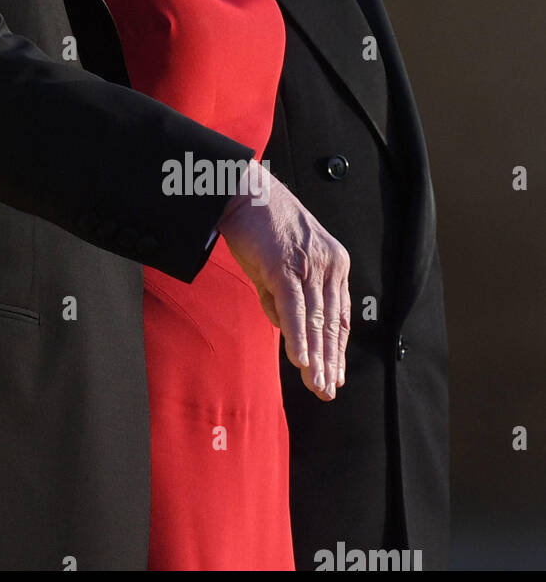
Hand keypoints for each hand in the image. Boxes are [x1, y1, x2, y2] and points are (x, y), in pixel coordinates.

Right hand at [218, 161, 349, 400]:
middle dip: (329, 360)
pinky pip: (295, 308)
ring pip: (316, 320)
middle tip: (327, 390)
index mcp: (333, 262)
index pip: (339, 314)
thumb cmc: (258, 223)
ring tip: (316, 384)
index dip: (337, 347)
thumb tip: (288, 327)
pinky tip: (301, 359)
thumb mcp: (279, 261)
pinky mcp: (285, 265)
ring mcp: (309, 265)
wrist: (242, 191)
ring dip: (316, 357)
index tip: (334, 373)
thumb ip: (284, 295)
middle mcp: (328, 264)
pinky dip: (299, 336)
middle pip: (331, 322)